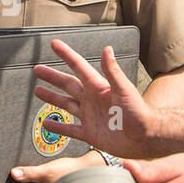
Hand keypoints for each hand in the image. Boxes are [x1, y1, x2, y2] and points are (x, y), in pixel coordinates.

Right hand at [33, 40, 154, 158]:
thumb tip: (107, 50)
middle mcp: (92, 99)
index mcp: (98, 87)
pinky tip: (47, 124)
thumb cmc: (140, 113)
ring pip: (66, 104)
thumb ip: (113, 71)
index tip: (55, 44)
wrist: (145, 137)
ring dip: (52, 98)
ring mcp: (90, 116)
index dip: (66, 55)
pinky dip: (58, 127)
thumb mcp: (124, 89)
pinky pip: (70, 129)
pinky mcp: (90, 133)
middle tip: (39, 69)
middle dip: (52, 77)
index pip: (78, 67)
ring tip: (38, 91)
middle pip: (67, 84)